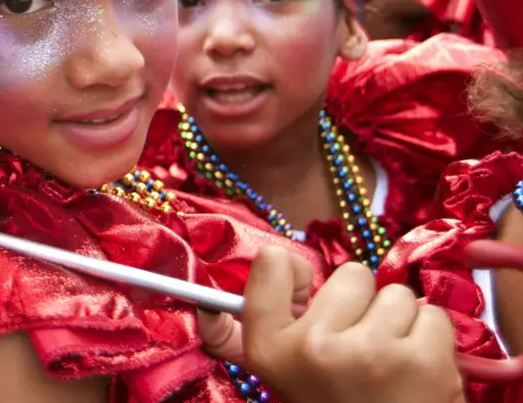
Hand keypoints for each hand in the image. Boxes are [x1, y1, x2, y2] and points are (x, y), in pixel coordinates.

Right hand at [200, 247, 463, 402]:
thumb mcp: (273, 376)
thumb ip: (234, 336)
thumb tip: (205, 303)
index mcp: (271, 349)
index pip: (272, 262)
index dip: (295, 273)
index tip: (306, 299)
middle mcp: (316, 347)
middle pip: (352, 274)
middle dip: (360, 305)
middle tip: (357, 345)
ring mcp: (374, 352)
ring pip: (397, 295)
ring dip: (398, 324)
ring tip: (389, 361)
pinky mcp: (426, 362)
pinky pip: (433, 316)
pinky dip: (430, 340)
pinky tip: (415, 369)